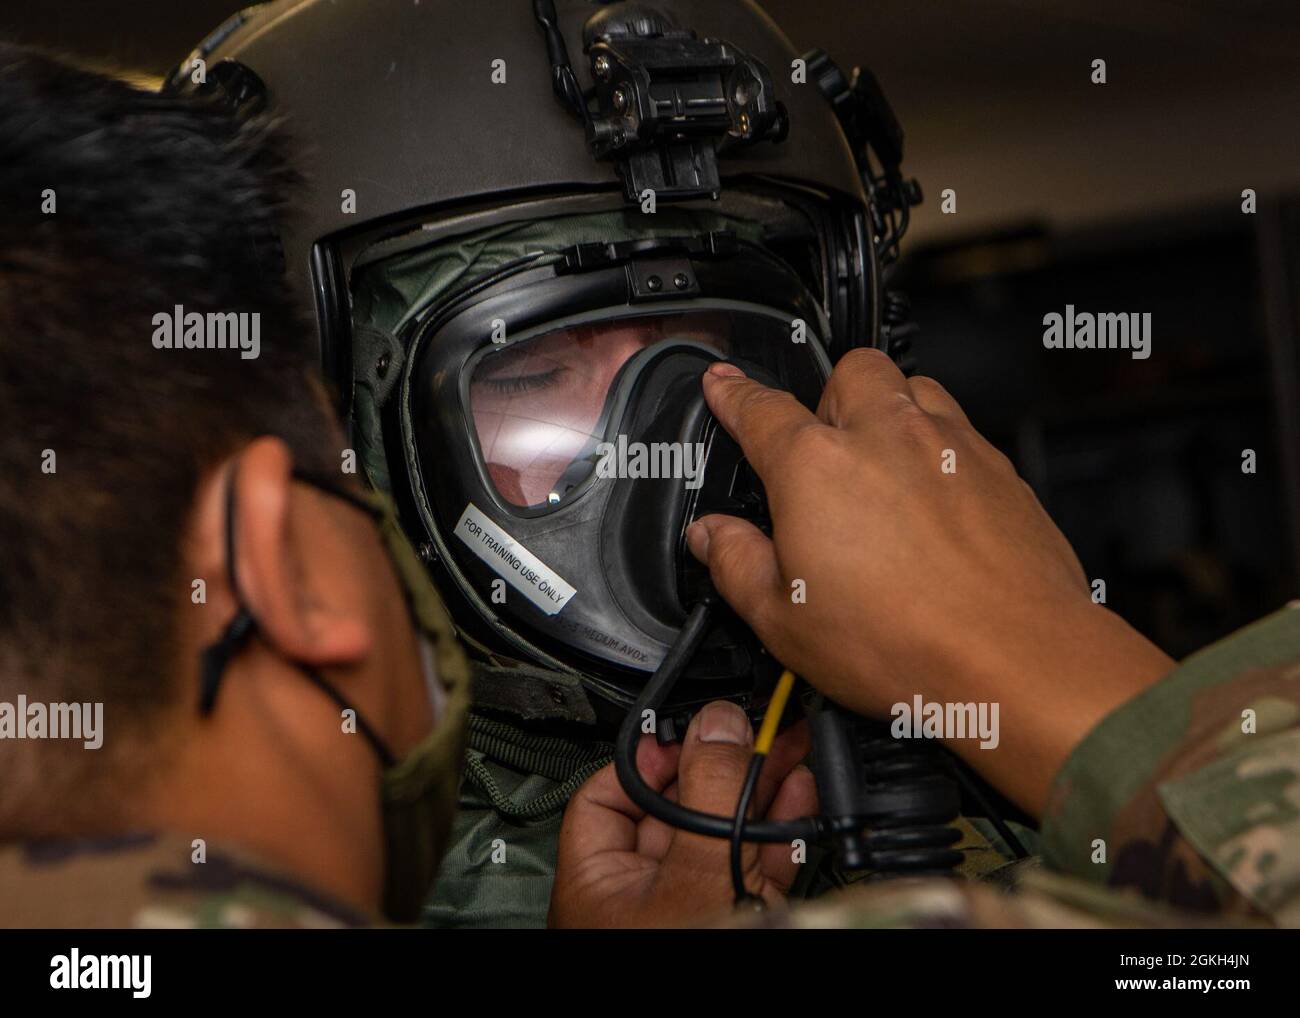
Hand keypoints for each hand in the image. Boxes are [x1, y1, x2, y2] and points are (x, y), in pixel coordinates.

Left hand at [548, 700, 816, 927]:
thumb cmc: (688, 974)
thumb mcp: (694, 875)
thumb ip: (707, 796)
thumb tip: (719, 726)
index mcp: (600, 884)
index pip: (606, 796)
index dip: (649, 754)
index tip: (691, 727)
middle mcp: (644, 894)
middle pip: (679, 805)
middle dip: (724, 760)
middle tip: (759, 723)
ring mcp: (696, 904)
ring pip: (725, 830)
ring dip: (760, 786)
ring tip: (788, 745)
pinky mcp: (741, 915)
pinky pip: (757, 862)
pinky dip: (780, 827)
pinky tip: (798, 792)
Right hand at [686, 351, 1173, 814]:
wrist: (1014, 657)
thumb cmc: (904, 643)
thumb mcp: (783, 623)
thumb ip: (737, 565)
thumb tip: (713, 537)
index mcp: (814, 467)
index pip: (759, 408)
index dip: (733, 393)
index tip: (724, 384)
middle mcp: (883, 436)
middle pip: (848, 371)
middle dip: (827, 396)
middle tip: (821, 449)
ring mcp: (948, 445)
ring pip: (912, 386)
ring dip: (888, 409)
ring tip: (879, 462)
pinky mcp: (999, 468)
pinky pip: (960, 428)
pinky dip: (937, 447)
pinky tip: (932, 498)